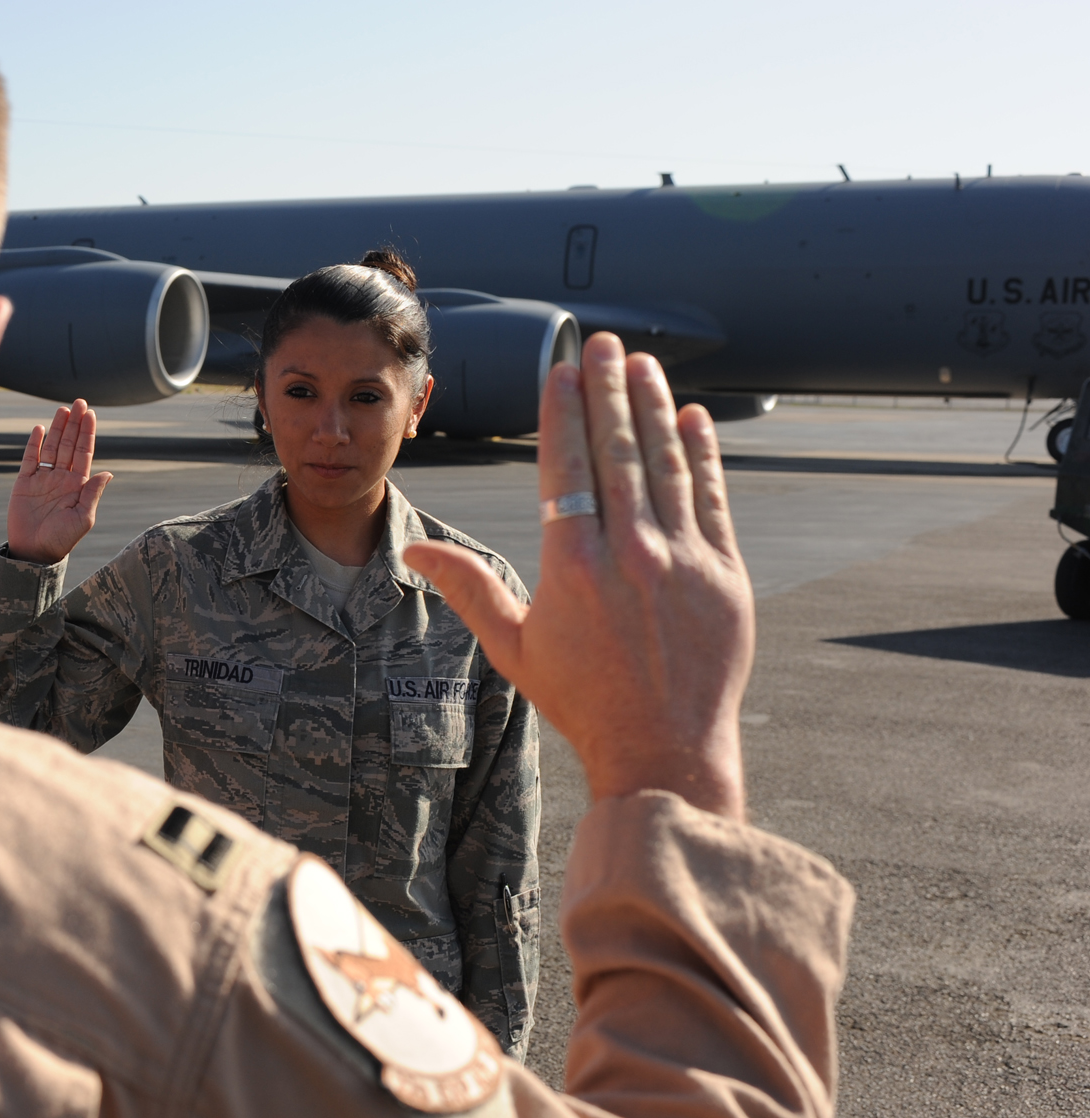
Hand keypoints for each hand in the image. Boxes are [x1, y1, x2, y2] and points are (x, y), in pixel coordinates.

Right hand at [5, 399, 113, 564]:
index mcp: (78, 485)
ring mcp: (43, 479)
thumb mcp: (83, 518)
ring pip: (52, 447)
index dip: (87, 433)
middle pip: (69, 445)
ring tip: (63, 410)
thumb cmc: (61, 539)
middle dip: (75, 424)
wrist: (34, 552)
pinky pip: (30, 459)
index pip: (84, 453)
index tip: (90, 414)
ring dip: (58, 428)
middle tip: (79, 402)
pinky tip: (40, 428)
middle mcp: (62, 478)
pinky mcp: (24, 483)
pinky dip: (34, 443)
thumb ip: (92, 494)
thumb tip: (108, 472)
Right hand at [402, 333, 754, 819]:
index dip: (565, 411)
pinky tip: (693, 420)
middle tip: (605, 344)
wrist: (662, 752)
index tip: (563, 369)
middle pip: (618, 451)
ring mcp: (683, 563)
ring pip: (666, 466)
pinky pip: (710, 500)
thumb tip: (412, 552)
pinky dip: (702, 456)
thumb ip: (468, 588)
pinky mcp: (726, 577)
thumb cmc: (580, 702)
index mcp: (570, 568)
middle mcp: (629, 556)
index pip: (567, 467)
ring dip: (655, 408)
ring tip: (644, 366)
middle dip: (609, 390)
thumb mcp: (512, 647)